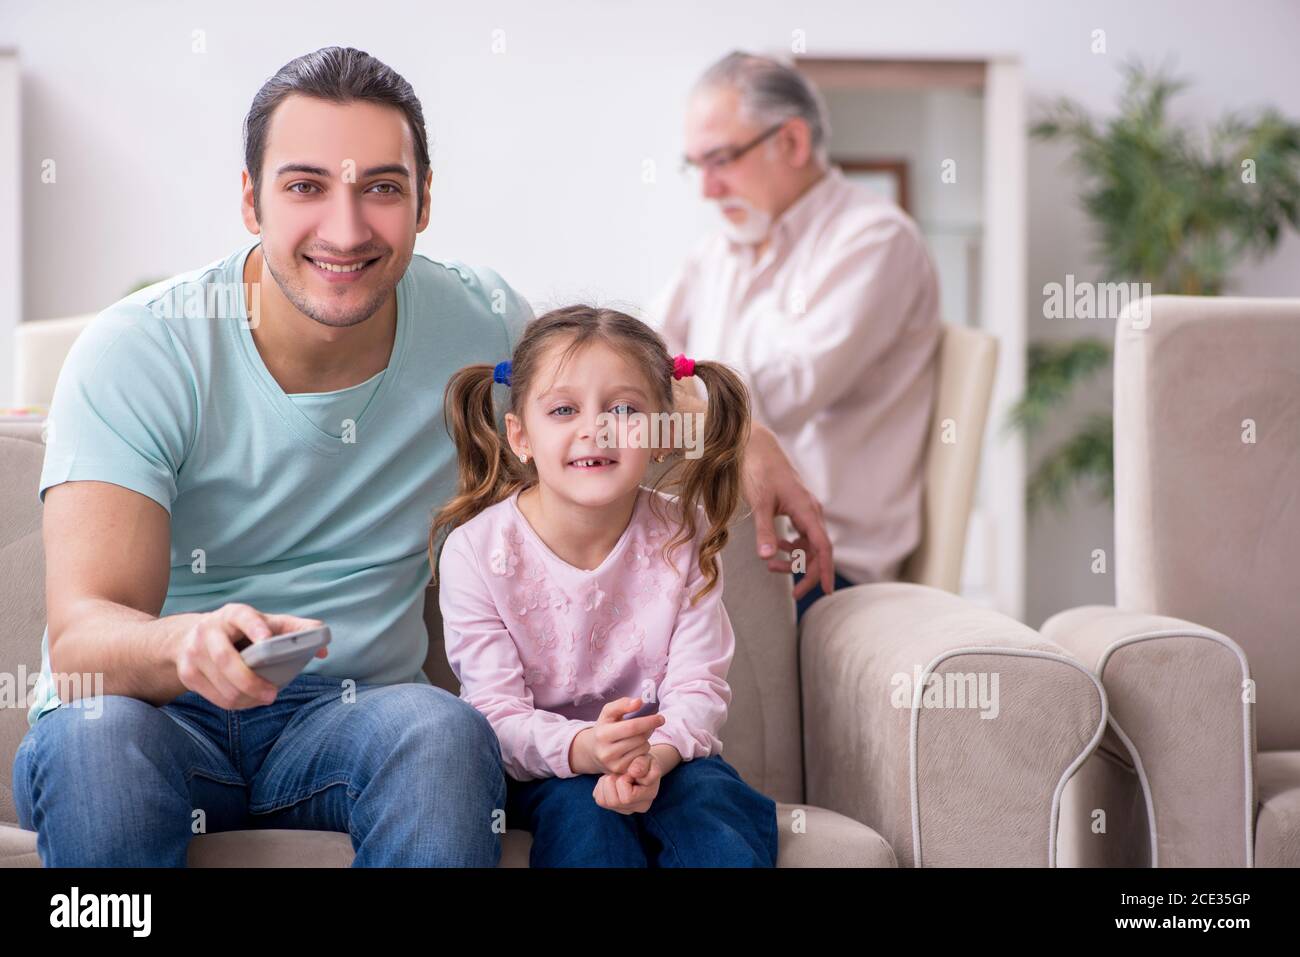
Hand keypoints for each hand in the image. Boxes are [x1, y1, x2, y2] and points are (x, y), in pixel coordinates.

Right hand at [172, 603, 325, 709]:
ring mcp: (194, 653)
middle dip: (250, 682)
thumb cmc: (241, 631)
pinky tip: (247, 701)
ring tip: (264, 698)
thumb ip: (296, 631)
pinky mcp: (187, 674)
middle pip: (227, 660)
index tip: (267, 638)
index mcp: (232, 614)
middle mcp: (208, 630)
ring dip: (245, 697)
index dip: (255, 627)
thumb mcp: (266, 624)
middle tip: (273, 694)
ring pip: (221, 683)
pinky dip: (234, 703)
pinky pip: (213, 696)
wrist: (191, 638)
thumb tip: (323, 648)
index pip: (243, 616)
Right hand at [570, 697, 665, 774]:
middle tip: (645, 726)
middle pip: (640, 738)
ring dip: (645, 740)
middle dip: (647, 729)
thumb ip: (622, 704)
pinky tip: (634, 748)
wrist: (593, 751)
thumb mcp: (608, 712)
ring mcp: (614, 765)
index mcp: (603, 734)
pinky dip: (642, 751)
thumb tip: (639, 701)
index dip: (649, 721)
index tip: (661, 718)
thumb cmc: (604, 727)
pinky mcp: (621, 772)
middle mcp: (607, 752)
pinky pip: (642, 758)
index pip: (632, 727)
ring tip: (635, 737)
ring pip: (643, 749)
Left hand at [593, 751, 663, 814]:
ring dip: (605, 784)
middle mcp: (636, 807)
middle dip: (612, 782)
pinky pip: (599, 799)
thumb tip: (633, 772)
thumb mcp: (647, 759)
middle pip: (613, 802)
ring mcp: (623, 809)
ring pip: (603, 802)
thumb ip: (642, 764)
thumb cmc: (643, 762)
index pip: (628, 797)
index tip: (629, 771)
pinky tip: (610, 781)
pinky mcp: (612, 806)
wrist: (638, 766)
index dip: (624, 780)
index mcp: (648, 796)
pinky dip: (600, 787)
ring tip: (615, 776)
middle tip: (619, 773)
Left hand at [741, 423, 835, 601]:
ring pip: (808, 544)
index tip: (825, 591)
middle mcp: (811, 511)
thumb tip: (767, 557)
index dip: (825, 570)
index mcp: (806, 510)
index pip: (823, 547)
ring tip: (771, 567)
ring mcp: (805, 510)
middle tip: (793, 593)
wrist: (756, 446)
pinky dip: (791, 546)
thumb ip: (764, 530)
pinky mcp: (797, 508)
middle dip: (807, 572)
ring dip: (794, 559)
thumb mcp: (760, 502)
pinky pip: (802, 534)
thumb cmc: (759, 470)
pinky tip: (777, 548)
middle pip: (818, 550)